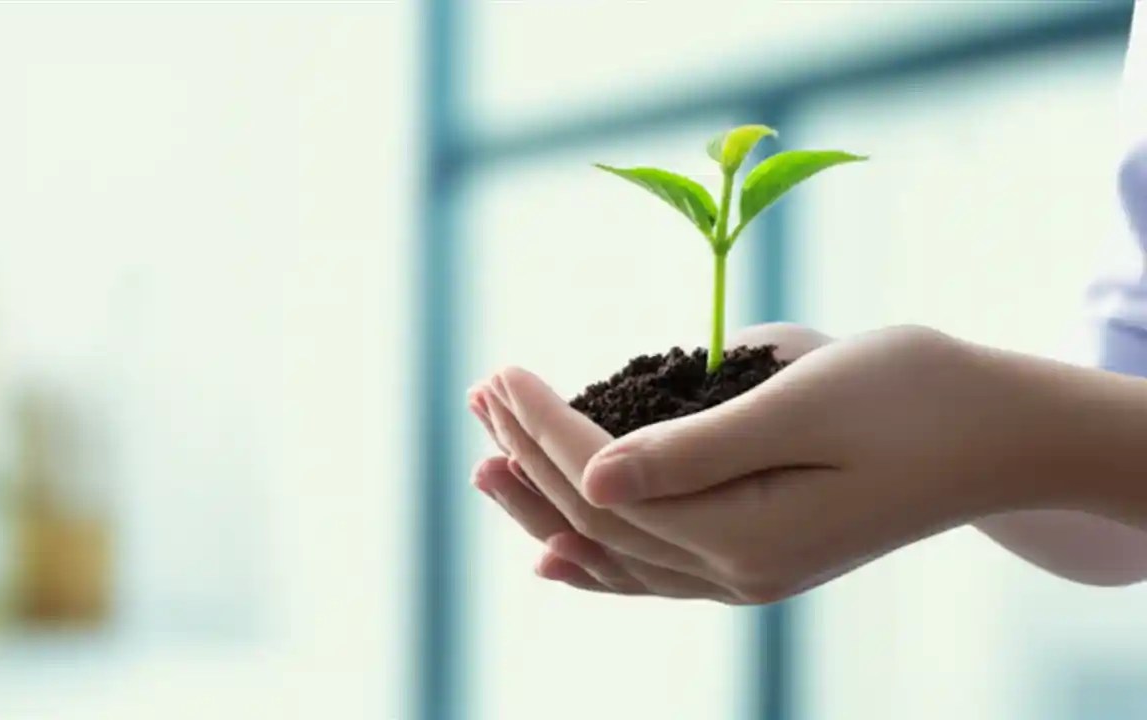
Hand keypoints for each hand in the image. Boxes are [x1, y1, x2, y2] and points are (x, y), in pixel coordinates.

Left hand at [471, 324, 1076, 602]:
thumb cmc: (912, 397)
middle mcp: (735, 571)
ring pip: (614, 554)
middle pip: (598, 517)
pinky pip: (653, 573)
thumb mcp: (802, 405)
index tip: (501, 375)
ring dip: (543, 505)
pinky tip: (555, 555)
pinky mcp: (758, 559)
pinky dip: (596, 561)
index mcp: (742, 533)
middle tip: (478, 396)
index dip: (543, 426)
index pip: (605, 479)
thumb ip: (692, 450)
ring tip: (485, 468)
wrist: (998, 437)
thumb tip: (590, 479)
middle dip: (529, 454)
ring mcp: (747, 575)